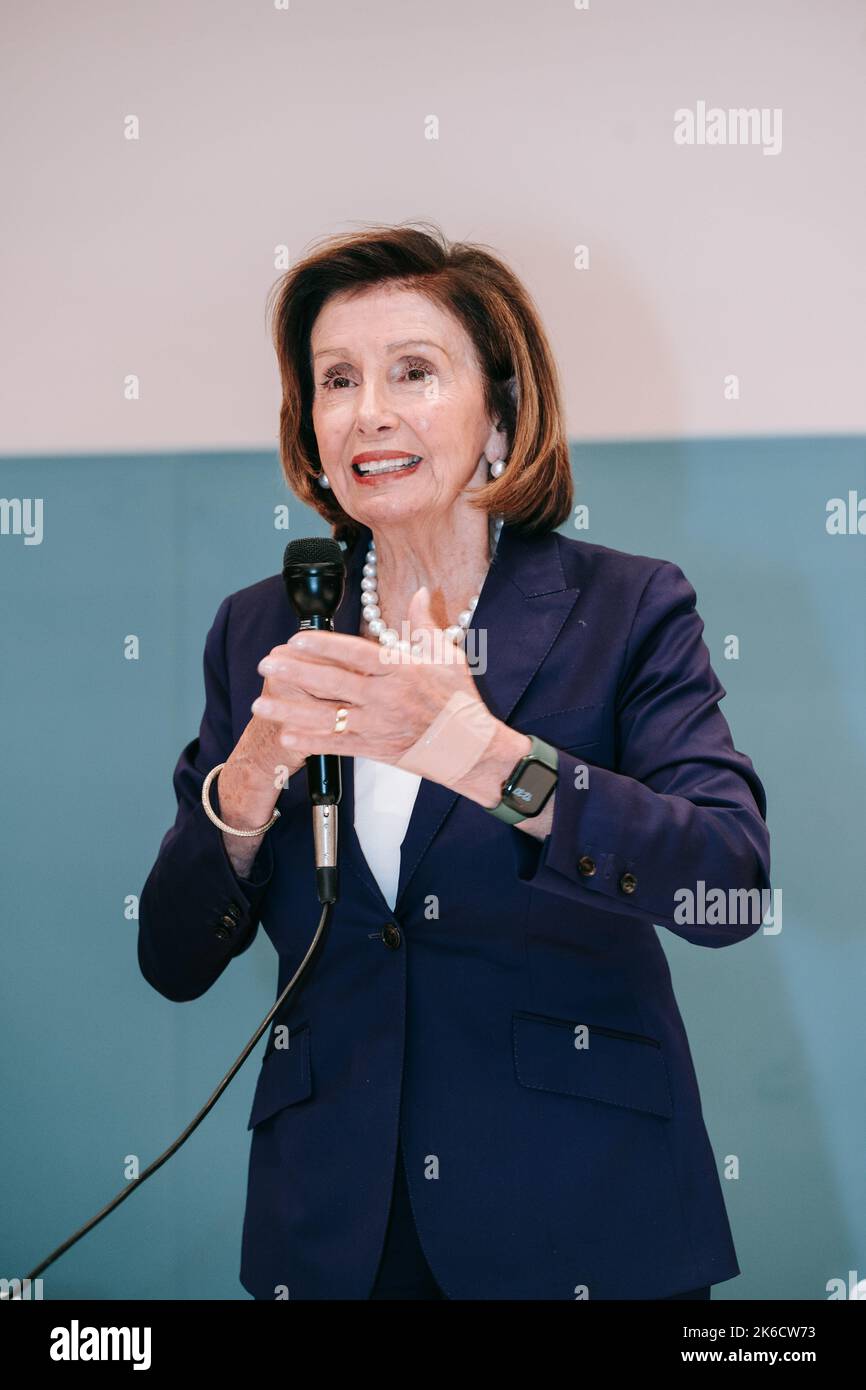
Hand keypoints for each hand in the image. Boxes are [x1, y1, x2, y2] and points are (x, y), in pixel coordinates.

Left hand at [250, 585, 506, 790]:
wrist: (470, 749)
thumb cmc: (459, 701)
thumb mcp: (447, 655)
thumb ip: (425, 623)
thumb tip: (420, 591)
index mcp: (401, 670)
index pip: (355, 654)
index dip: (323, 646)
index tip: (296, 638)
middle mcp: (385, 698)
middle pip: (332, 683)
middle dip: (294, 673)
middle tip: (265, 663)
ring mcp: (377, 725)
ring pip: (326, 717)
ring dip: (290, 710)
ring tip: (261, 703)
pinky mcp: (375, 749)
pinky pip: (336, 746)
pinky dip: (310, 743)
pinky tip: (285, 736)